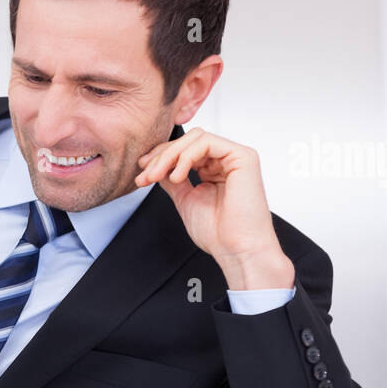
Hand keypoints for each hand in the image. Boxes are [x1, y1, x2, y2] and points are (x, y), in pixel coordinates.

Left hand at [135, 128, 294, 289]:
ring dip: (170, 155)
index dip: (161, 157)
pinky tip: (177, 176)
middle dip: (162, 156)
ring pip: (196, 138)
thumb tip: (155, 165)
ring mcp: (235, 157)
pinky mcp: (243, 156)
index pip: (185, 150)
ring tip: (158, 177)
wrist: (236, 249)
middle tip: (146, 175)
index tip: (142, 172)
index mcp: (215, 170)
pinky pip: (207, 142)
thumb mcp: (185, 199)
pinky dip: (186, 156)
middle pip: (188, 141)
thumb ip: (172, 179)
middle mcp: (226, 161)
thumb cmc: (218, 232)